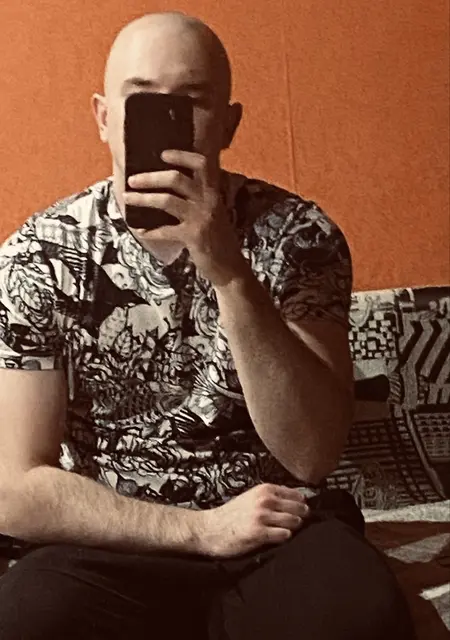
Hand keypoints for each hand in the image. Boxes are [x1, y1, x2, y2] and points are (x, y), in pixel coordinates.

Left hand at [123, 150, 248, 286]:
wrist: (230, 267)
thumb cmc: (217, 238)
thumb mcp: (213, 212)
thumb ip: (198, 197)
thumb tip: (167, 184)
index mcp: (213, 192)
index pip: (202, 164)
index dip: (182, 155)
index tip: (162, 154)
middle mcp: (209, 201)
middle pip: (176, 179)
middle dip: (150, 177)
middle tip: (132, 180)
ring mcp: (201, 218)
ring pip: (167, 200)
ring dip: (143, 199)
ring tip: (127, 198)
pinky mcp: (194, 236)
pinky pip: (166, 230)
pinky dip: (150, 231)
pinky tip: (140, 231)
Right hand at [197, 483, 310, 558]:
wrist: (210, 529)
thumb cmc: (231, 515)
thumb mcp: (251, 497)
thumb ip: (271, 497)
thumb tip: (297, 501)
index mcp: (265, 489)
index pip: (296, 494)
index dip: (302, 503)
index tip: (303, 509)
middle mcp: (265, 500)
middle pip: (299, 508)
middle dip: (302, 516)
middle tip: (298, 522)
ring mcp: (262, 516)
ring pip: (294, 521)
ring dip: (294, 528)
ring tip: (286, 530)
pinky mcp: (259, 533)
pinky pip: (284, 535)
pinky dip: (284, 537)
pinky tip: (277, 538)